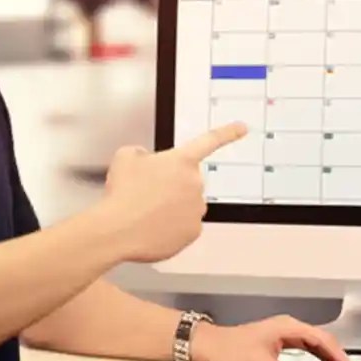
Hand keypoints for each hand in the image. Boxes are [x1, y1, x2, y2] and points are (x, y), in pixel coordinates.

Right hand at [101, 122, 246, 262]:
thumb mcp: (126, 156)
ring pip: (186, 204)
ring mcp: (196, 209)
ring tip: (145, 211)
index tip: (242, 128)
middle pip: (187, 180)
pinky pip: (184, 225)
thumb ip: (143, 153)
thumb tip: (146, 162)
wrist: (117, 228)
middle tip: (147, 193)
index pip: (209, 141)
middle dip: (171, 185)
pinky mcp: (192, 232)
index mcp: (181, 160)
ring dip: (170, 206)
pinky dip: (170, 226)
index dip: (228, 133)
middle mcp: (195, 183)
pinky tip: (152, 226)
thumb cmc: (122, 193)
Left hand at [191, 315, 360, 360]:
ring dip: (332, 359)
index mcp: (288, 327)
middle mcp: (289, 327)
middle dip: (342, 360)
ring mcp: (285, 332)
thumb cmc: (230, 350)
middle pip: (324, 341)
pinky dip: (321, 358)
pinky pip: (308, 348)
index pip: (324, 342)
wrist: (210, 345)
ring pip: (317, 345)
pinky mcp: (280, 340)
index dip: (341, 360)